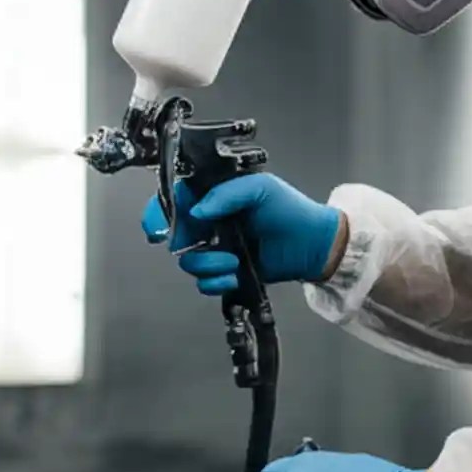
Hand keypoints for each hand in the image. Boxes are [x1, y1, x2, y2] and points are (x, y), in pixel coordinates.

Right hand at [140, 174, 344, 294]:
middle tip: (195, 244)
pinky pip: (203, 283)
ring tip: (233, 262)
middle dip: (181, 243)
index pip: (173, 200)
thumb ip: (227, 194)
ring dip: (206, 265)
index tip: (158, 229)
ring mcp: (214, 248)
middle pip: (173, 235)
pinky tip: (234, 277)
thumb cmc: (289, 209)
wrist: (313, 244)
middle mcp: (207, 222)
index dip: (158, 213)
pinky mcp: (224, 272)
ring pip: (188, 262)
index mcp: (211, 197)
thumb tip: (196, 211)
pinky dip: (214, 283)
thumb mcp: (260, 188)